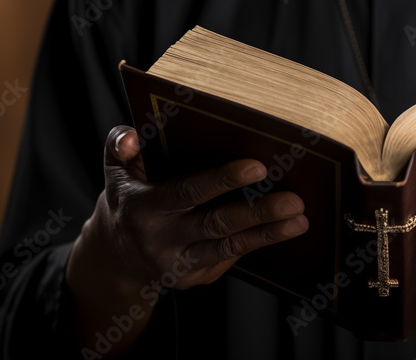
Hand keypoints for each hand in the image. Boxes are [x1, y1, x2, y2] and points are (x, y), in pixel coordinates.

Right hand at [65, 125, 307, 354]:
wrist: (117, 250)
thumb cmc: (129, 197)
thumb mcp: (116, 170)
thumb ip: (119, 145)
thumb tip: (133, 137)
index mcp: (143, 208)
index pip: (187, 192)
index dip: (222, 180)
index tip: (257, 167)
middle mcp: (160, 240)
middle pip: (216, 225)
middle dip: (257, 213)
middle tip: (293, 199)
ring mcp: (178, 264)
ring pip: (229, 247)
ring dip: (268, 234)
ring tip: (300, 220)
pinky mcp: (194, 278)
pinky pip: (230, 257)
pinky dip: (258, 242)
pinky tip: (284, 228)